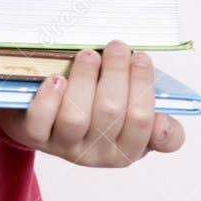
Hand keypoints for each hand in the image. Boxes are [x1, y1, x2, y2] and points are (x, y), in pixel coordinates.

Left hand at [0, 42, 185, 166]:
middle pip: (110, 112)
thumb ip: (153, 116)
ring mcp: (65, 146)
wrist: (51, 122)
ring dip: (84, 79)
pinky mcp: (37, 137)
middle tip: (116, 46)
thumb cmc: (98, 110)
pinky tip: (56, 79)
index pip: (143, 123)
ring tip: (88, 55)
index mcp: (127, 149)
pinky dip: (48, 99)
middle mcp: (97, 154)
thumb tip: (163, 122)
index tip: (141, 57)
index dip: (143, 86)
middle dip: (115, 72)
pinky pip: (40, 122)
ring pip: (76, 117)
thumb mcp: (130, 117)